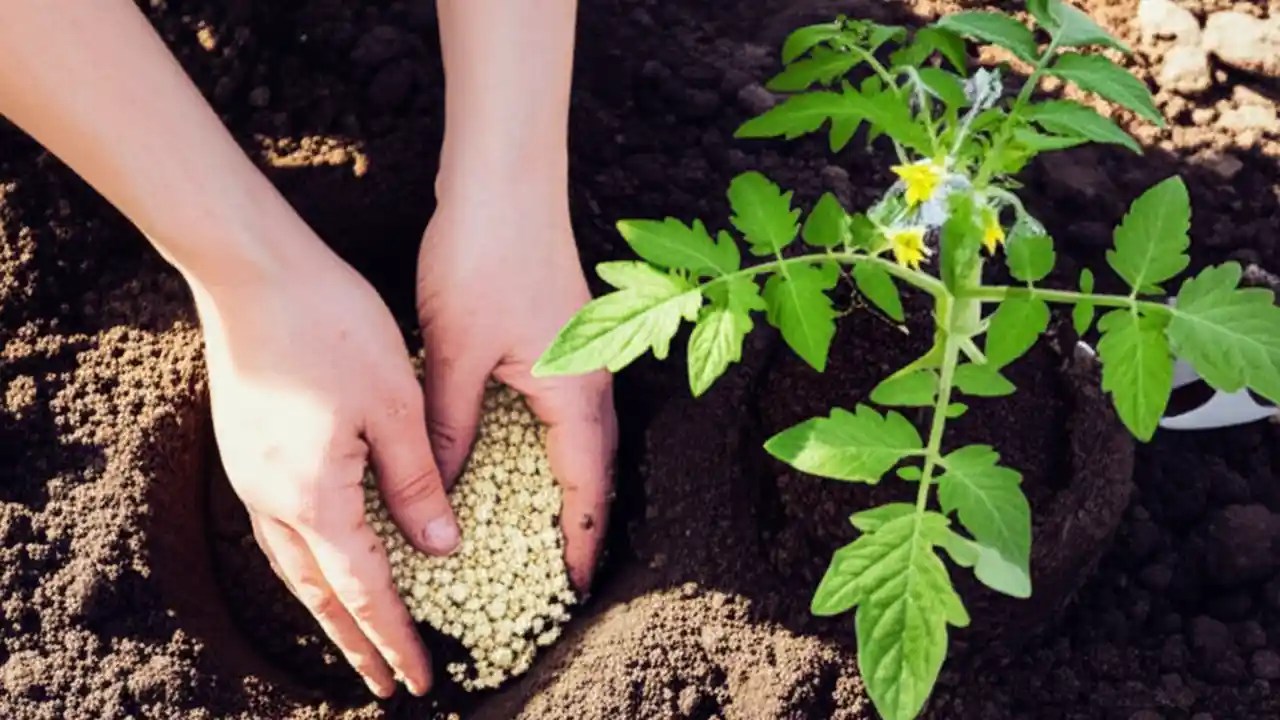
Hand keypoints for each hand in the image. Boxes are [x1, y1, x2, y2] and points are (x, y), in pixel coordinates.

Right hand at [190, 239, 458, 697]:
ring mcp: (250, 475)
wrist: (251, 272)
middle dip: (354, 643)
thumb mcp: (396, 407)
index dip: (395, 638)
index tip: (420, 678)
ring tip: (352, 639)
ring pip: (291, 566)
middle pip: (318, 594)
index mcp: (316, 496)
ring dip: (326, 609)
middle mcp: (273, 499)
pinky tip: (321, 558)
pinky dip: (306, 563)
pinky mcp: (243, 450)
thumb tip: (440, 551)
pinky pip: (277, 529)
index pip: (366, 591)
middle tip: (382, 684)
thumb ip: (417, 485)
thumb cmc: (332, 328)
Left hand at [417, 176, 615, 590]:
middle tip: (560, 567)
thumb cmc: (483, 259)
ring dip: (570, 483)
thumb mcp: (453, 355)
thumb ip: (451, 428)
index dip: (577, 539)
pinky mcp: (568, 336)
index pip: (585, 487)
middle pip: (597, 468)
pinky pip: (569, 409)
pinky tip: (524, 453)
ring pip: (584, 438)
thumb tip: (442, 491)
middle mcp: (593, 379)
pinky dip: (555, 445)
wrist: (505, 181)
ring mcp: (585, 355)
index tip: (570, 586)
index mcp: (575, 392)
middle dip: (581, 520)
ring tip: (545, 524)